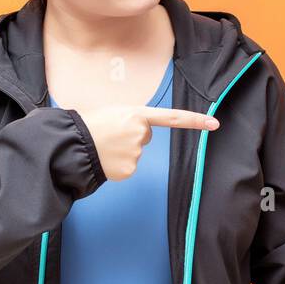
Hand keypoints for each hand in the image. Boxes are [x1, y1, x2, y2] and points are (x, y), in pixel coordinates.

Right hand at [78, 106, 218, 180]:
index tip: (214, 124)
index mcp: (136, 115)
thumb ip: (130, 121)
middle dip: (131, 136)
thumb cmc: (88, 125)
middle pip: (145, 137)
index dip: (195, 120)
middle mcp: (140, 134)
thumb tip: (139, 134)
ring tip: (103, 146)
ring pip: (135, 153)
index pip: (173, 118)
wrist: (70, 144)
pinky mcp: (129, 170)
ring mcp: (136, 154)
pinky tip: (105, 159)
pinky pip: (129, 167)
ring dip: (122, 150)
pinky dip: (118, 164)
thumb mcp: (112, 113)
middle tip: (109, 134)